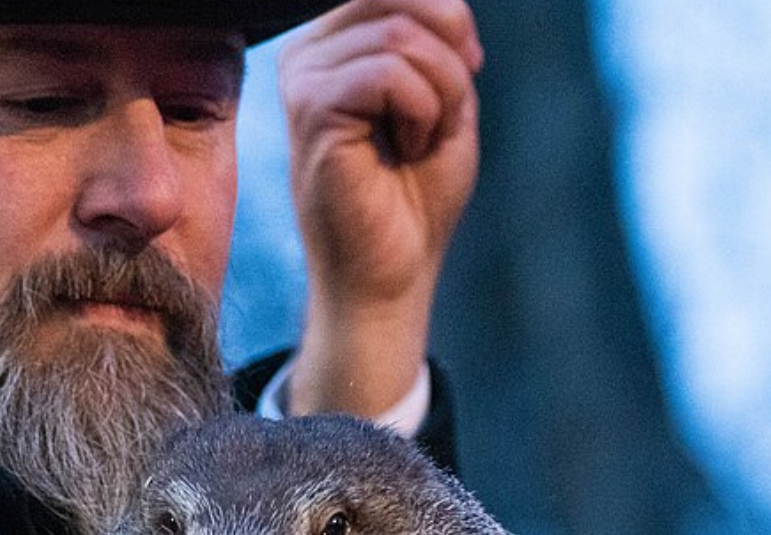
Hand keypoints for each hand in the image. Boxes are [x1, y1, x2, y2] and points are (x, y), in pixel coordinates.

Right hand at [278, 0, 482, 418]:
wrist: (392, 271)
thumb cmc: (414, 196)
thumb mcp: (441, 97)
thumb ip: (437, 39)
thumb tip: (446, 2)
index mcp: (333, 44)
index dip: (450, 18)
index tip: (466, 70)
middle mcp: (308, 53)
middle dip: (449, 57)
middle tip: (443, 117)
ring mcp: (303, 79)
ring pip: (402, 36)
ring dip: (440, 93)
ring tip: (420, 140)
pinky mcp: (311, 110)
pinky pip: (389, 72)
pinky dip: (422, 112)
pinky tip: (407, 148)